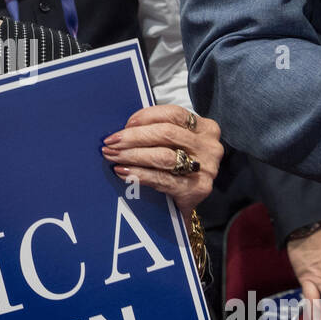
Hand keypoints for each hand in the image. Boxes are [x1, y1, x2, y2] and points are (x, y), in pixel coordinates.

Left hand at [102, 105, 222, 216]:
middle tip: (111, 142)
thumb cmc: (180, 167)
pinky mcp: (197, 189)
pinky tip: (123, 172)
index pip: (174, 114)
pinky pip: (161, 179)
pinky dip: (139, 174)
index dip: (147, 116)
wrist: (189, 205)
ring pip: (163, 156)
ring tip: (113, 156)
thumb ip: (159, 133)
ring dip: (133, 155)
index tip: (125, 124)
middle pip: (166, 133)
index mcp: (205, 128)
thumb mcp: (177, 145)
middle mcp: (209, 146)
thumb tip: (125, 128)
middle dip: (133, 137)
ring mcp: (205, 168)